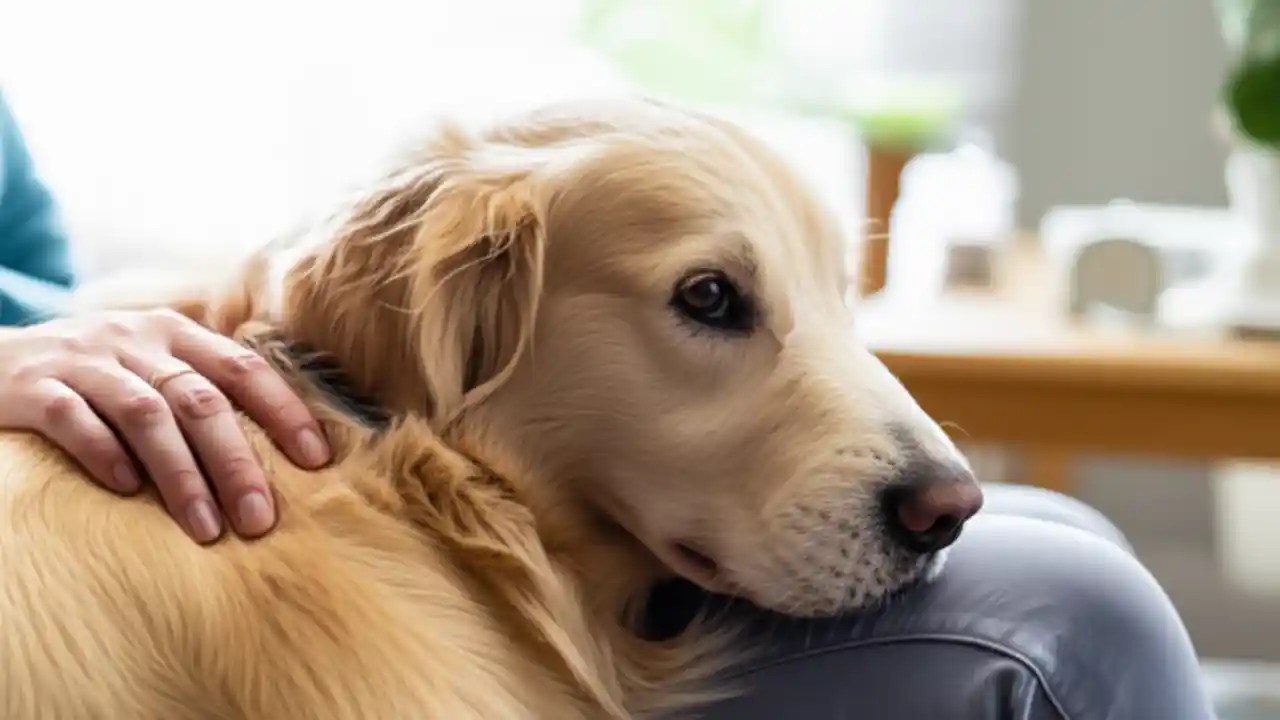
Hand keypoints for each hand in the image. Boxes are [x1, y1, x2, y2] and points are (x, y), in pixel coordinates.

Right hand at [0, 309, 330, 541]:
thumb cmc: (94, 375)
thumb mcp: (151, 364)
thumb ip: (204, 389)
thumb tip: (282, 449)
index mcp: (174, 334)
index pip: (244, 368)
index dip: (284, 412)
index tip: (316, 462)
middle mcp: (134, 340)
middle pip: (201, 401)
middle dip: (237, 463)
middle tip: (261, 520)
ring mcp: (82, 361)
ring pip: (146, 414)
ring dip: (181, 474)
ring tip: (207, 527)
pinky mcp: (32, 387)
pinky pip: (73, 418)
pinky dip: (104, 453)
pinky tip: (128, 491)